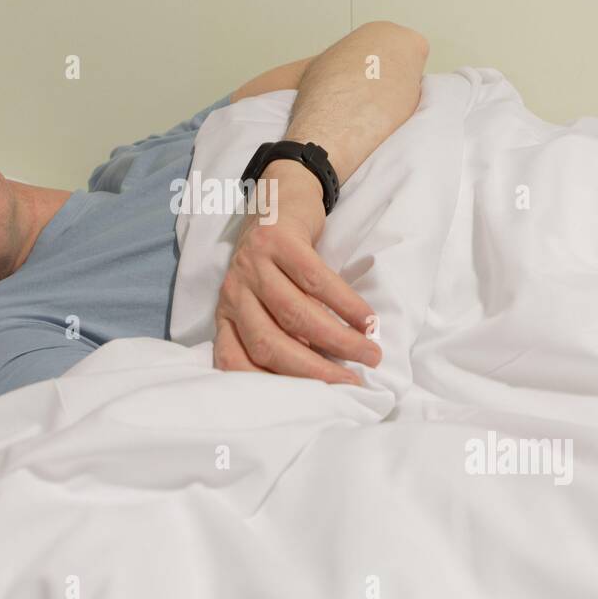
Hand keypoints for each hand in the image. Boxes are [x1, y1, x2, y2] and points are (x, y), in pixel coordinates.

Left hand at [212, 159, 381, 383]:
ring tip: (370, 352)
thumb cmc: (279, 263)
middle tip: (352, 385)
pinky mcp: (278, 239)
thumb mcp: (266, 301)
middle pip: (269, 344)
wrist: (280, 195)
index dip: (268, 387)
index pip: (233, 362)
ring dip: (337, 340)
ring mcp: (252, 264)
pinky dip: (344, 304)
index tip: (307, 403)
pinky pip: (314, 280)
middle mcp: (233, 293)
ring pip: (294, 314)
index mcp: (227, 316)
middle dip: (313, 373)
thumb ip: (278, 334)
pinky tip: (366, 319)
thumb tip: (317, 380)